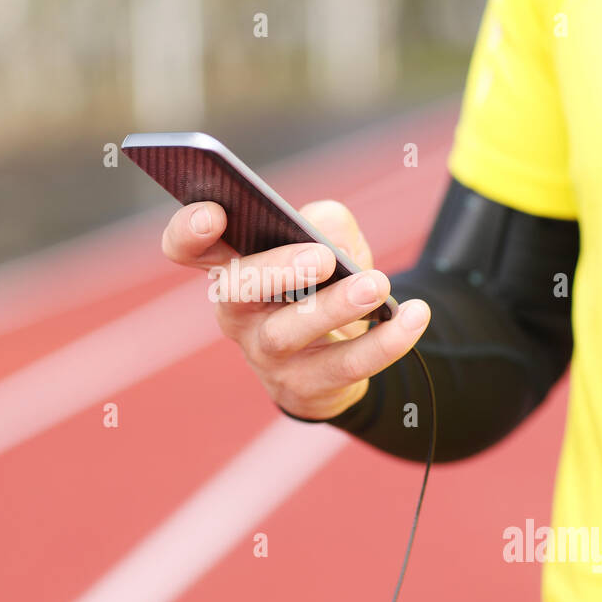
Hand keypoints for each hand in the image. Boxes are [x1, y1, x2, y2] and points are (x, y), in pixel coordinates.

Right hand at [161, 199, 430, 419]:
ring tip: (376, 285)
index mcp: (230, 266)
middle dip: (276, 270)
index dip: (188, 231)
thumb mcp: (329, 240)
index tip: (215, 213)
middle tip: (321, 257)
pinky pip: (343, 366)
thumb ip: (327, 222)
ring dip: (332, 308)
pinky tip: (415, 316)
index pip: (187, 249)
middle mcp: (237, 312)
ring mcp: (265, 355)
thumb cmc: (324, 283)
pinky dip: (385, 341)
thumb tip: (329, 237)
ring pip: (287, 333)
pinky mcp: (303, 387)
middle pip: (237, 290)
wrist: (346, 354)